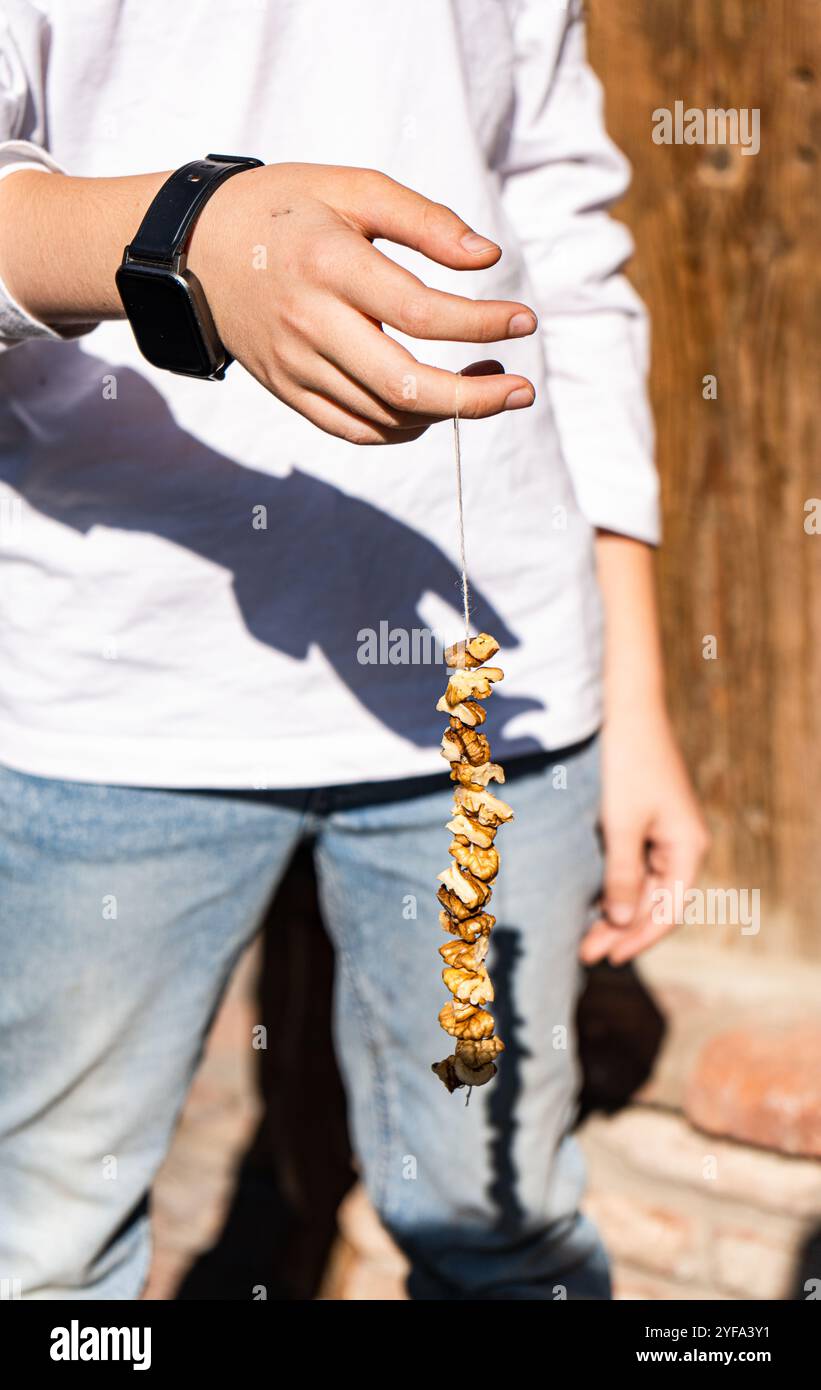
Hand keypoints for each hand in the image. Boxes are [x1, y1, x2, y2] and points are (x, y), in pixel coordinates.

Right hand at [187, 162, 536, 442]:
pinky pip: (356, 429)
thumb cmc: (286, 210)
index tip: (523, 320)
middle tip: (522, 389)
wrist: (195, 249)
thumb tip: (486, 257)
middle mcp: (310, 324)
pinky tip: (434, 405)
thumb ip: (424, 220)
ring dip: (446, 411)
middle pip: (404, 385)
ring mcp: (296, 366)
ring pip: (385, 416)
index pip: (419, 311)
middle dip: (474, 398)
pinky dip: (404, 428)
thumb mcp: (352, 188)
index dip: (480, 323)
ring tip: (485, 382)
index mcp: (330, 265)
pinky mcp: (289, 391)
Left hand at [579, 702, 709, 965]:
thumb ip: (622, 875)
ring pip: (642, 887)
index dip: (640, 939)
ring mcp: (665, 834)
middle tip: (585, 955)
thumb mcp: (621, 824)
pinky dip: (614, 886)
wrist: (627, 712)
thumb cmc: (626, 765)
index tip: (609, 959)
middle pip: (655, 902)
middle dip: (621, 930)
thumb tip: (622, 922)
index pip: (668, 910)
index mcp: (688, 848)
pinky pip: (634, 866)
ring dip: (615, 912)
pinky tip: (590, 904)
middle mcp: (683, 845)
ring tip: (583, 938)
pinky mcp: (646, 822)